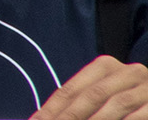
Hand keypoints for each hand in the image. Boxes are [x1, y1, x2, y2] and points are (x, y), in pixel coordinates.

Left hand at [33, 55, 147, 118]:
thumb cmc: (128, 101)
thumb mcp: (103, 95)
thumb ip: (79, 103)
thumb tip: (45, 117)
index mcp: (104, 66)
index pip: (70, 89)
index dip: (51, 108)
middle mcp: (126, 72)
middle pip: (91, 96)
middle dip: (70, 116)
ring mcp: (145, 88)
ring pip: (116, 104)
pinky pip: (137, 115)